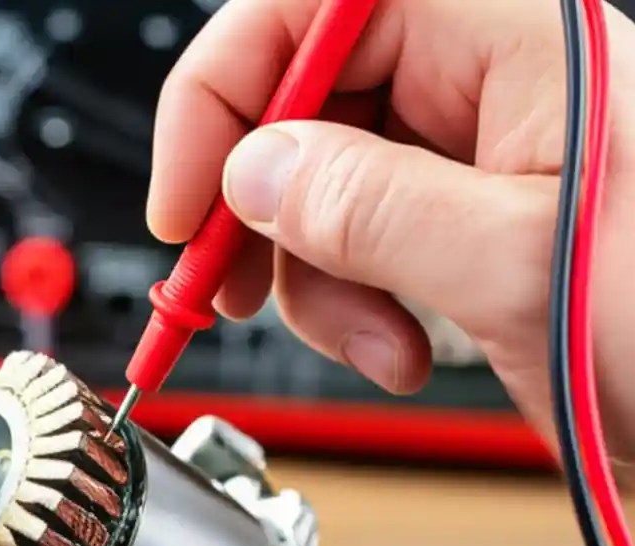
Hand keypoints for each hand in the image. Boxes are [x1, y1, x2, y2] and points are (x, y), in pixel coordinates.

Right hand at [148, 0, 634, 461]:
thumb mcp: (522, 266)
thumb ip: (373, 206)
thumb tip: (255, 173)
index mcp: (517, 36)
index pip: (310, 8)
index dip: (226, 89)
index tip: (191, 190)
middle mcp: (490, 77)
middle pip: (302, 101)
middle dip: (263, 206)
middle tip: (229, 282)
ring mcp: (476, 150)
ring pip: (318, 181)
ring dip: (312, 276)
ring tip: (374, 342)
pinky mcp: (464, 218)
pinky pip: (357, 236)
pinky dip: (349, 301)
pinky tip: (396, 344)